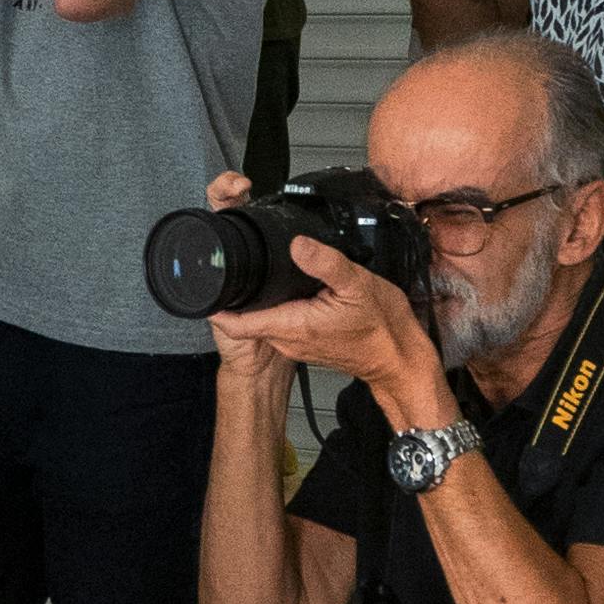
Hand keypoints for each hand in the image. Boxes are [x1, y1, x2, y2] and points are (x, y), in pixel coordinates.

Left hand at [193, 178, 446, 430]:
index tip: (205, 281)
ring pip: (262, 317)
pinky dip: (277, 304)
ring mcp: (295, 342)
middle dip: (236, 290)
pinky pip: (280, 320)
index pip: (236, 323)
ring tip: (257, 267)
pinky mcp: (305, 341)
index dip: (215, 305)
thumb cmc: (382, 329)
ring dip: (256, 297)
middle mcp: (287, 338)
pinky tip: (288, 284)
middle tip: (232, 259)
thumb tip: (297, 244)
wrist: (398, 359)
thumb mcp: (357, 286)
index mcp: (292, 325)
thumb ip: (324, 263)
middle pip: (245, 316)